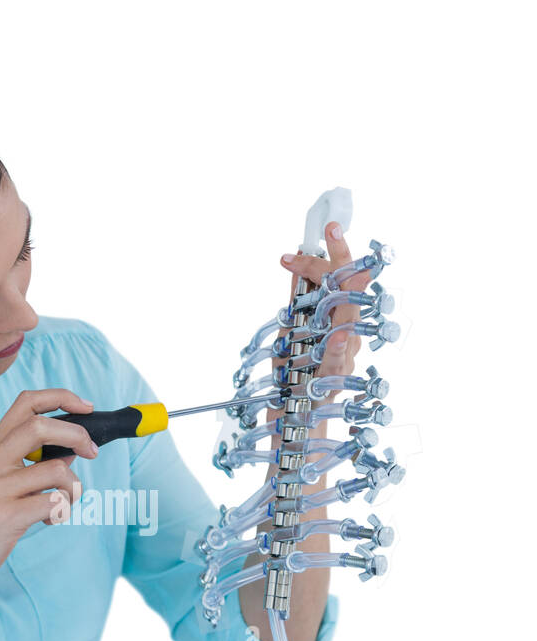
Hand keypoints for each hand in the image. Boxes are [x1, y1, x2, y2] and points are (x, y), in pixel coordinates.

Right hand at [0, 388, 98, 603]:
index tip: (85, 407)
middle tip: (92, 452)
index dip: (61, 397)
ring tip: (63, 503)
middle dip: (78, 435)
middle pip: (41, 426)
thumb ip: (27, 466)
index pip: (26, 403)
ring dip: (74, 487)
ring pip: (57, 469)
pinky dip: (62, 511)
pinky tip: (47, 521)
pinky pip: (54, 503)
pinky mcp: (5, 517)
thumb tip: (71, 450)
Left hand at [280, 220, 371, 392]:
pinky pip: (340, 359)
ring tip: (337, 270)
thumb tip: (296, 260)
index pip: (340, 278)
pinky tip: (339, 334)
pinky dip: (338, 346)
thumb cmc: (294, 368)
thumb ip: (298, 297)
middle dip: (341, 258)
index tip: (301, 246)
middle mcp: (347, 330)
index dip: (323, 258)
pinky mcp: (337, 378)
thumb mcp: (291, 326)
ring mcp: (346, 353)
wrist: (290, 410)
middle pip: (350, 289)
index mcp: (336, 316)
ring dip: (342, 295)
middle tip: (333, 230)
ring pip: (349, 321)